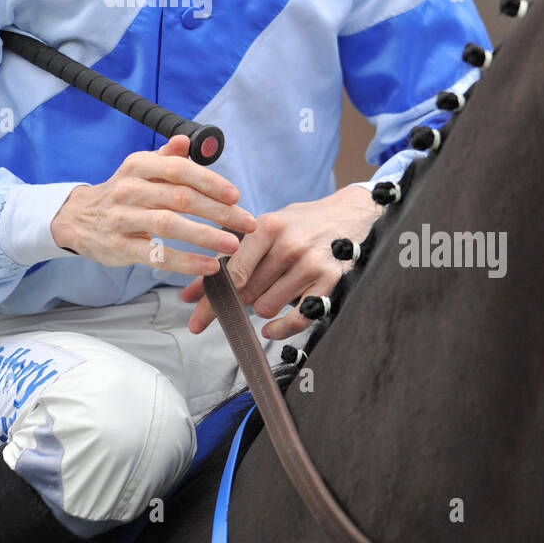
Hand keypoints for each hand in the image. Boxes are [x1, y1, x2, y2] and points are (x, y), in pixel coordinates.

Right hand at [50, 133, 257, 275]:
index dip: (209, 181)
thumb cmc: (120, 193)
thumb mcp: (139, 169)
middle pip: (180, 198)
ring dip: (205, 236)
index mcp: (138, 165)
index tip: (235, 196)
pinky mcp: (119, 247)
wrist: (77, 218)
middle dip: (218, 211)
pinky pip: (156, 255)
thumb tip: (187, 140)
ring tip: (232, 245)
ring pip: (169, 225)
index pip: (178, 169)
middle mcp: (128, 189)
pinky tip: (208, 265)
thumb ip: (166, 156)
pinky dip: (186, 262)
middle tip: (246, 222)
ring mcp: (122, 218)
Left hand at [180, 184, 383, 337]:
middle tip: (244, 295)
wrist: (352, 213)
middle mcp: (289, 245)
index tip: (196, 319)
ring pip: (268, 307)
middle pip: (248, 292)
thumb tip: (190, 292)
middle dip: (239, 299)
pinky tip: (272, 327)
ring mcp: (312, 264)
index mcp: (268, 227)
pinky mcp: (331, 282)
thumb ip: (229, 257)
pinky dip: (281, 329)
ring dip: (263, 307)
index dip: (211, 299)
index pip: (232, 272)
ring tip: (271, 291)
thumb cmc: (301, 223)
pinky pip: (298, 318)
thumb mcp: (265, 228)